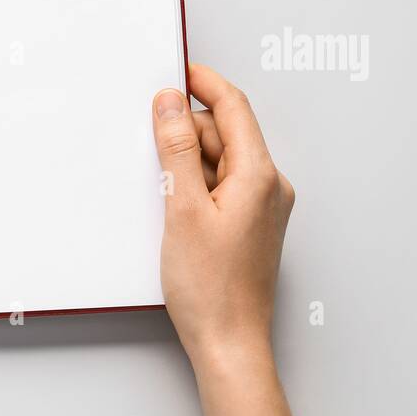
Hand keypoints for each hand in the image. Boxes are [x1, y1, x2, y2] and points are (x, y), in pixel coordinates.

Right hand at [151, 64, 294, 372]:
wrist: (229, 344)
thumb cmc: (211, 289)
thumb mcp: (181, 210)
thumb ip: (174, 150)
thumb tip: (169, 104)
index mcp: (260, 176)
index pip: (233, 108)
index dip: (203, 83)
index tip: (176, 71)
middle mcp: (269, 187)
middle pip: (226, 133)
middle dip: (187, 127)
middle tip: (147, 134)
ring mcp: (261, 208)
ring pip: (221, 160)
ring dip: (187, 159)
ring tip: (157, 183)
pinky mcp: (248, 226)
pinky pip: (221, 186)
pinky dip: (194, 183)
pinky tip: (171, 203)